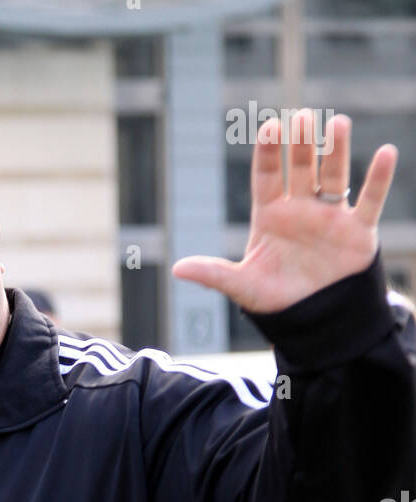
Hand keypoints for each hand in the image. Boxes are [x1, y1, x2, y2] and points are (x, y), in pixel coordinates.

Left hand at [172, 110, 397, 313]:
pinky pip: (370, 200)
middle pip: (302, 169)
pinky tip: (386, 152)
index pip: (268, 177)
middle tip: (303, 117)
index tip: (270, 127)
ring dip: (337, 151)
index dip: (270, 153)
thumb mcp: (243, 287)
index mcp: (271, 216)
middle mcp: (301, 209)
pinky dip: (379, 178)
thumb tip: (179, 269)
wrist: (314, 321)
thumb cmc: (277, 301)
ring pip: (334, 177)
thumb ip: (214, 275)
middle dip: (303, 144)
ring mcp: (330, 217)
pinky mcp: (357, 231)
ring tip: (338, 123)